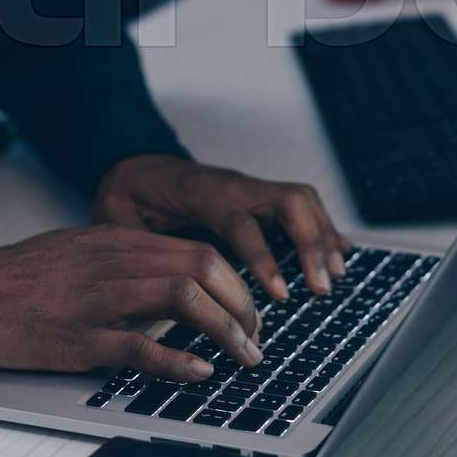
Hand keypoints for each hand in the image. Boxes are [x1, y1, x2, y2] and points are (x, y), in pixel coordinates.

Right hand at [0, 225, 263, 381]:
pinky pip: (139, 346)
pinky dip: (178, 361)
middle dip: (243, 305)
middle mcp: (112, 261)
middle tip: (257, 336)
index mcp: (114, 240)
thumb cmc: (14, 279)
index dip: (236, 282)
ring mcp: (97, 299)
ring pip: (182, 298)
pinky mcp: (77, 338)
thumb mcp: (77, 252)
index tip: (250, 309)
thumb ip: (123, 261)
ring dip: (225, 330)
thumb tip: (170, 282)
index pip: (197, 249)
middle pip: (202, 267)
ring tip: (243, 355)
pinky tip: (198, 372)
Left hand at [92, 155, 352, 299]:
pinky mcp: (258, 196)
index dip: (263, 258)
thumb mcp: (116, 219)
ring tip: (334, 277)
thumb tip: (142, 287)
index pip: (240, 222)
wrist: (133, 163)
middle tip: (321, 286)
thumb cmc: (128, 194)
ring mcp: (249, 188)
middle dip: (311, 243)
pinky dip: (323, 228)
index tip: (280, 293)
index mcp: (200, 194)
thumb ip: (131, 246)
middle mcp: (233, 186)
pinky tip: (340, 253)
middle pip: (288, 200)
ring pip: (301, 200)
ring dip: (323, 237)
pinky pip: (300, 205)